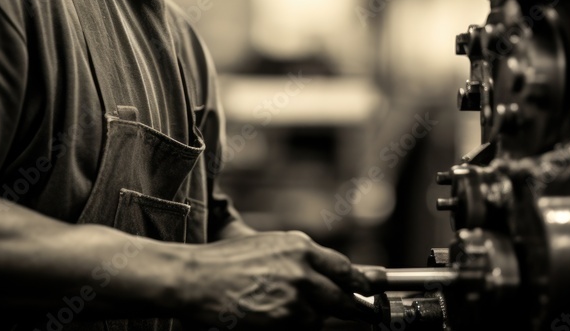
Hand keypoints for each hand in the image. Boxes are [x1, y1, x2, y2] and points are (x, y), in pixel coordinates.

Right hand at [176, 230, 373, 329]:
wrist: (197, 280)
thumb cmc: (226, 261)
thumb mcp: (269, 246)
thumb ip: (302, 257)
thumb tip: (333, 270)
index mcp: (300, 247)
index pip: (344, 268)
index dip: (362, 281)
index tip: (373, 287)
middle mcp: (302, 270)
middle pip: (342, 297)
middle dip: (353, 308)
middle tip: (363, 313)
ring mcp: (294, 298)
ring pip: (319, 319)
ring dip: (310, 320)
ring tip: (282, 310)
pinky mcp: (282, 322)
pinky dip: (294, 329)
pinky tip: (274, 319)